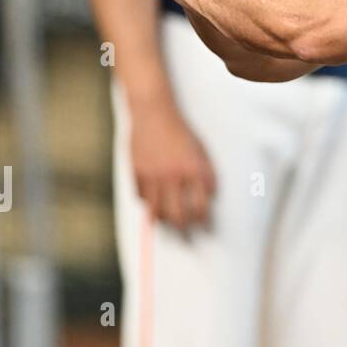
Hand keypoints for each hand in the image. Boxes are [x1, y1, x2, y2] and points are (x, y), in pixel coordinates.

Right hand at [129, 101, 216, 230]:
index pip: (201, 205)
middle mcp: (174, 175)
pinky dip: (147, 204)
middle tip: (186, 234)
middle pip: (178, 214)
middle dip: (183, 228)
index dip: (203, 219)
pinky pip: (141, 198)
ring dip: (164, 221)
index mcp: (194, 169)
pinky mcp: (137, 173)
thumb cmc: (181, 132)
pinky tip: (153, 205)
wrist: (154, 113)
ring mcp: (154, 175)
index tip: (204, 225)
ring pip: (157, 211)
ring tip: (169, 223)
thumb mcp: (200, 150)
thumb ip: (205, 173)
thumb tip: (209, 197)